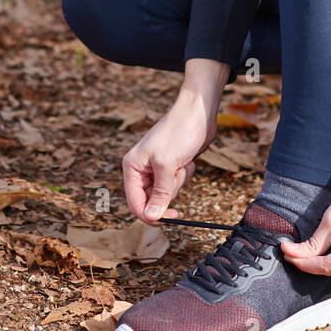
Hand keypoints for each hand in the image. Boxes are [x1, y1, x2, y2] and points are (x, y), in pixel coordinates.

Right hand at [122, 94, 216, 222]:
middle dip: (169, 191)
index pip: (136, 203)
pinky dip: (184, 175)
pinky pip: (177, 183)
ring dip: (178, 181)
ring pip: (167, 193)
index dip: (150, 214)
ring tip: (181, 162)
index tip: (170, 218)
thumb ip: (159, 193)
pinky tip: (187, 160)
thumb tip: (151, 217)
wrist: (198, 112)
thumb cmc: (179, 132)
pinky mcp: (172, 166)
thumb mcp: (166, 165)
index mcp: (132, 167)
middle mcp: (141, 169)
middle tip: (177, 175)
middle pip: (152, 200)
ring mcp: (157, 168)